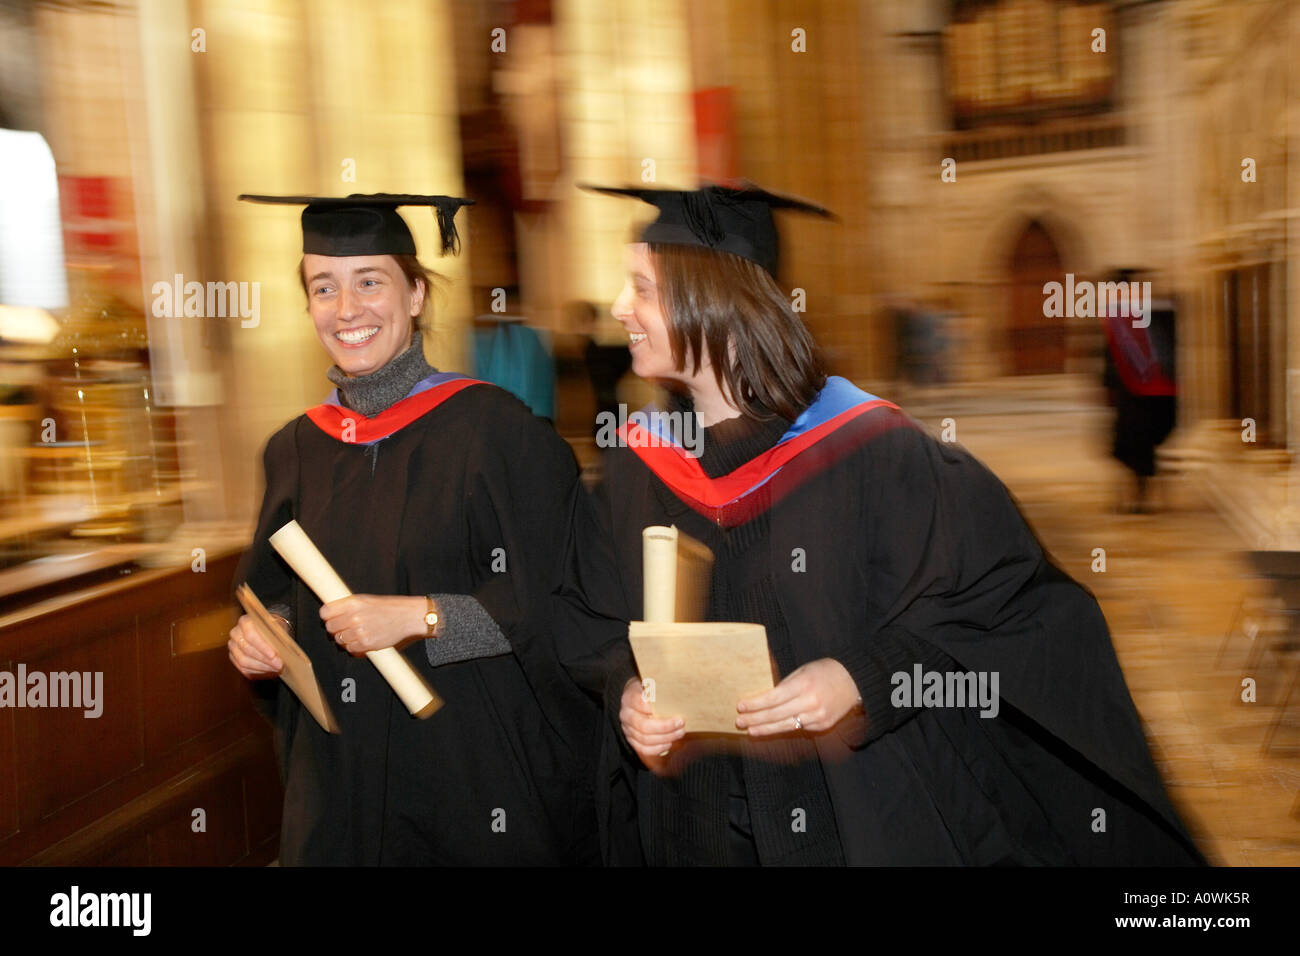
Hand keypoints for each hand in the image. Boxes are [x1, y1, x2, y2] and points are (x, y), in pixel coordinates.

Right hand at [228, 614, 282, 678]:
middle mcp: (235, 633)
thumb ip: (277, 636)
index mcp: (245, 622)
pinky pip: (243, 668)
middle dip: (264, 659)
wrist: (268, 631)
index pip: (250, 635)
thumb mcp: (278, 627)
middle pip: (247, 649)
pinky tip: (269, 670)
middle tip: (279, 665)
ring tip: (275, 668)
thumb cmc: (274, 628)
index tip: (274, 655)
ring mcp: (233, 646)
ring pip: (243, 661)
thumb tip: (280, 649)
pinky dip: (257, 671)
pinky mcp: (233, 658)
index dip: (262, 646)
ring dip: (262, 667)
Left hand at [321, 595, 425, 655]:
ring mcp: (359, 631)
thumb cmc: (388, 607)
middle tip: (345, 627)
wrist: (408, 616)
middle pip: (330, 628)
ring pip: (339, 640)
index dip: (327, 616)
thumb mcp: (366, 600)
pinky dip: (354, 647)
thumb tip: (330, 614)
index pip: (325, 612)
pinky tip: (363, 640)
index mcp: (353, 603)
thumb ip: (347, 606)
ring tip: (357, 634)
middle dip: (335, 629)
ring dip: (345, 639)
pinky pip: (350, 650)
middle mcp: (354, 617)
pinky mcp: (366, 644)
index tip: (331, 618)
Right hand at [619, 677, 683, 772]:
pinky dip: (658, 748)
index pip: (639, 703)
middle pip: (644, 726)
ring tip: (680, 732)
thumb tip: (670, 694)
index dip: (653, 707)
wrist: (635, 699)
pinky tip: (669, 743)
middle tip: (681, 722)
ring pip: (645, 740)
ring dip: (666, 738)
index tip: (670, 707)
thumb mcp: (650, 683)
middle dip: (665, 727)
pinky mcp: (632, 740)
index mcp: (629, 698)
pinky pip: (643, 749)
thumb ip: (657, 688)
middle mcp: (626, 715)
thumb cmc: (647, 691)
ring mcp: (628, 729)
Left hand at [736, 658, 859, 735]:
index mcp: (803, 685)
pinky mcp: (823, 725)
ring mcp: (818, 716)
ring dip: (766, 729)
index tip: (741, 706)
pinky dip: (784, 729)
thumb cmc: (825, 671)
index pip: (773, 698)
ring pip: (786, 726)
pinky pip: (799, 728)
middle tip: (739, 722)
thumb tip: (764, 698)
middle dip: (755, 719)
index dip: (755, 704)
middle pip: (776, 715)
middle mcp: (810, 702)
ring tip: (750, 730)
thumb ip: (785, 685)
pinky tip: (771, 729)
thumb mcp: (803, 671)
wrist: (855, 681)